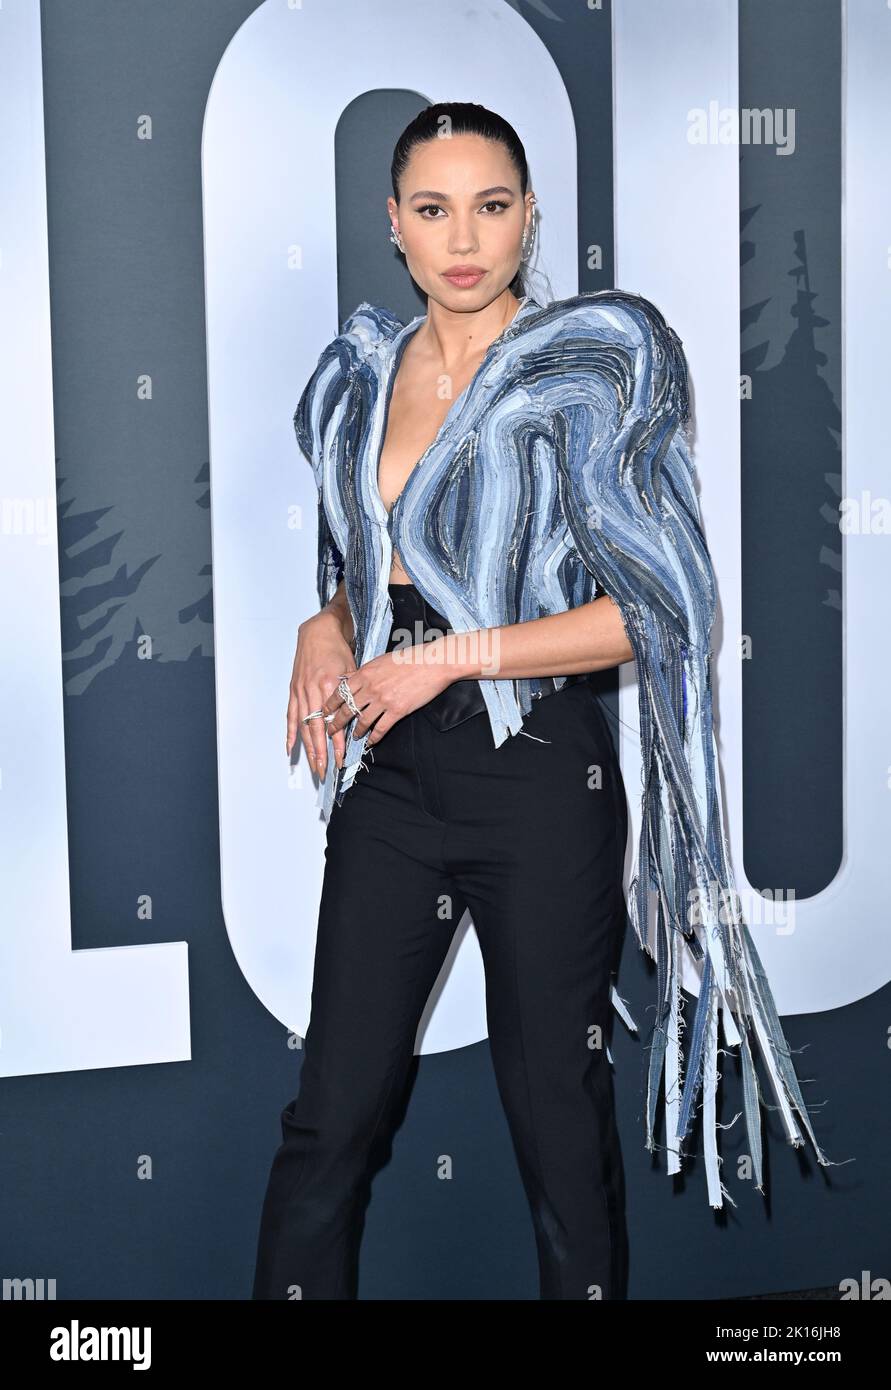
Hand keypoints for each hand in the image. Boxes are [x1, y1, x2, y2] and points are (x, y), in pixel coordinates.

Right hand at [287, 609, 355, 781]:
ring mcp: (301, 692)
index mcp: (330, 687)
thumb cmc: (338, 651)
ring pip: (304, 727)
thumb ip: (351, 695)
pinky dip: (291, 733)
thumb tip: (356, 719)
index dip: (336, 744)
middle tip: (324, 772)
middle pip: (316, 730)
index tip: (341, 760)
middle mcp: (313, 692)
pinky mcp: (294, 691)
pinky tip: (290, 749)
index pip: (333, 724)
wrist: (318, 633)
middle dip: (320, 754)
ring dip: (308, 749)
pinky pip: (291, 716)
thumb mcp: (352, 671)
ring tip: (313, 766)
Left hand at [322, 641, 452, 746]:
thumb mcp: (379, 660)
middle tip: (331, 730)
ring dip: (356, 731)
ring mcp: (383, 700)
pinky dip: (374, 737)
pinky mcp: (397, 710)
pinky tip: (370, 742)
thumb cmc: (408, 659)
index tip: (324, 712)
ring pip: (362, 721)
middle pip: (347, 709)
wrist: (431, 663)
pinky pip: (381, 728)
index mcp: (365, 674)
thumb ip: (362, 671)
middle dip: (336, 722)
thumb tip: (347, 677)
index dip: (330, 704)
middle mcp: (370, 688)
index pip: (340, 692)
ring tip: (353, 736)